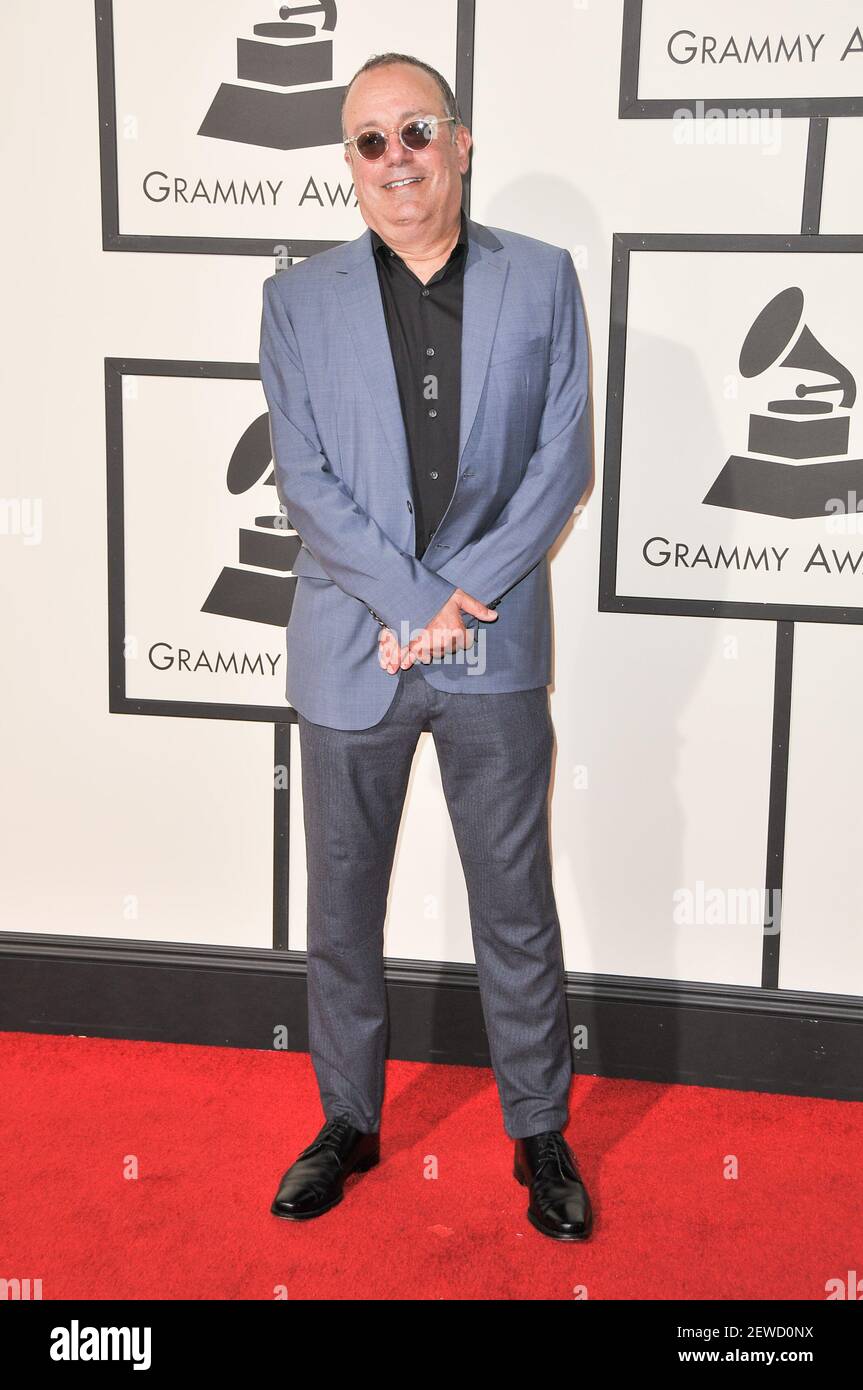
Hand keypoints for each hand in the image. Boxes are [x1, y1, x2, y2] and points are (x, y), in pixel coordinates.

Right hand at [378, 589, 497, 673]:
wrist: (413, 590)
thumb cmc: (438, 594)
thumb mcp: (460, 597)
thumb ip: (478, 608)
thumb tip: (494, 616)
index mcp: (456, 631)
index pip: (465, 643)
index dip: (462, 636)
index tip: (455, 627)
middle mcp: (443, 641)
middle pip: (448, 650)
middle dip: (446, 643)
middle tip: (440, 629)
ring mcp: (427, 643)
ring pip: (432, 654)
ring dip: (430, 650)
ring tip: (426, 643)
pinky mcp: (412, 643)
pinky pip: (412, 655)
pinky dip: (406, 659)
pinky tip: (402, 665)